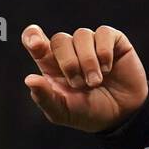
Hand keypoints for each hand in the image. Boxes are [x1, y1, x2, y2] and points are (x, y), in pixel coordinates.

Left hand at [21, 24, 147, 131]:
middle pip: (59, 39)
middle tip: (79, 84)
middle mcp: (69, 50)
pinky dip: (104, 53)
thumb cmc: (87, 113)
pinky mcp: (112, 40)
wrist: (119, 115)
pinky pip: (103, 33)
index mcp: (51, 65)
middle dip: (68, 63)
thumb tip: (29, 79)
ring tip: (95, 83)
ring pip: (81, 35)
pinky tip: (108, 69)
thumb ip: (44, 97)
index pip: (35, 41)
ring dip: (88, 62)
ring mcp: (90, 43)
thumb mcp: (62, 112)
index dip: (32, 36)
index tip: (35, 43)